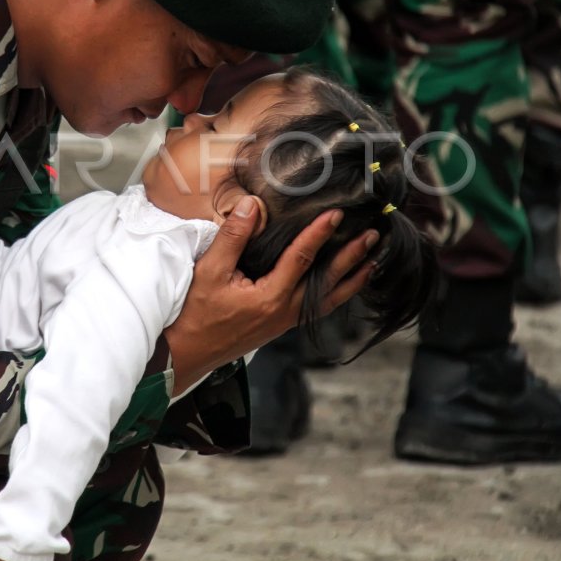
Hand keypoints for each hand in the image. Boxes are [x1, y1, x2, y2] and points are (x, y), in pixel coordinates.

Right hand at [163, 198, 377, 394]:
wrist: (186, 353)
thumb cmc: (195, 314)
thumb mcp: (210, 271)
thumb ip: (233, 237)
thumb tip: (252, 206)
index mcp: (270, 297)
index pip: (302, 258)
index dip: (320, 233)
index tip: (337, 214)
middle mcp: (284, 312)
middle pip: (328, 281)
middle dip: (352, 257)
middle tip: (373, 236)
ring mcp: (285, 321)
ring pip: (329, 299)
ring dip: (352, 279)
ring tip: (373, 262)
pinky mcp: (280, 325)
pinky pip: (318, 308)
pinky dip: (336, 294)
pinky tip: (341, 285)